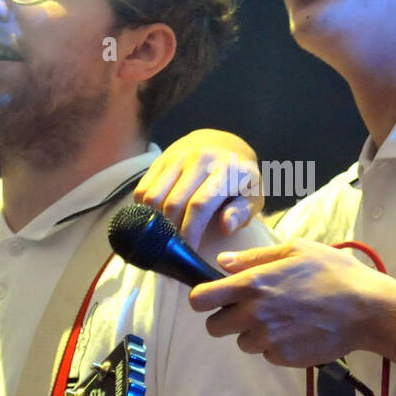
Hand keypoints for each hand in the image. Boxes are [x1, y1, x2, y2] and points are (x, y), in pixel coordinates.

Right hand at [135, 129, 263, 249]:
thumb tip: (226, 226)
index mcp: (227, 170)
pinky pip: (143, 189)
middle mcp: (200, 158)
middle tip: (178, 246)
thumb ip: (242, 213)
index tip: (189, 251)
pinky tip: (158, 217)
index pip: (200, 205)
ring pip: (153, 196)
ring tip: (168, 233)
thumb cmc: (240, 180)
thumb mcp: (253, 197)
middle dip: (173, 231)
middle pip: (173, 203)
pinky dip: (145, 209)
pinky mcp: (161, 159)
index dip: (191, 232)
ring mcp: (178, 157)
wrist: (224, 144)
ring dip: (156, 221)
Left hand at [188, 239, 395, 366]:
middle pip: (214, 327)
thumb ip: (255, 257)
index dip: (201, 299)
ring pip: (242, 342)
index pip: (201, 299)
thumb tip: (222, 262)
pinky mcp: (283, 357)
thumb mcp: (296, 250)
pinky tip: (297, 331)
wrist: (366, 310)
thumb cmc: (333, 272)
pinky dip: (276, 346)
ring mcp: (268, 339)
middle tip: (250, 310)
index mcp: (253, 283)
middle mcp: (254, 313)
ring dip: (253, 333)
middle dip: (226, 319)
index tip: (210, 299)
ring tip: (283, 318)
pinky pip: (266, 354)